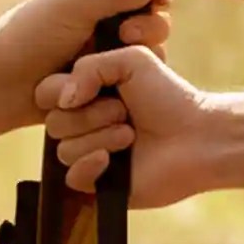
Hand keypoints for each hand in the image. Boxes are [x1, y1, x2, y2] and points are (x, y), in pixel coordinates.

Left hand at [0, 0, 172, 124]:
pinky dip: (136, 76)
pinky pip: (139, 77)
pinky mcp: (109, 80)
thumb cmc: (30, 36)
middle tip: (128, 31)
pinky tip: (122, 78)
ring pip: (152, 47)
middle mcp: (106, 17)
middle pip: (153, 14)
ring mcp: (109, 49)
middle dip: (151, 20)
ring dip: (146, 48)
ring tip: (122, 53)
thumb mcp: (72, 5)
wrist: (3, 84)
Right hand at [35, 46, 213, 208]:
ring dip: (99, 139)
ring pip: (63, 150)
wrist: (196, 135)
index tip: (91, 89)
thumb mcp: (131, 61)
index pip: (47, 93)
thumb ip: (88, 66)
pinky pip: (72, 177)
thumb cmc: (167, 95)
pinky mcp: (99, 183)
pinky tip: (112, 160)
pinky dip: (90, 166)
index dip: (61, 91)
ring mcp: (90, 154)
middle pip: (54, 123)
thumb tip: (64, 99)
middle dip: (89, 116)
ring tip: (130, 136)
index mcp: (87, 94)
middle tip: (123, 113)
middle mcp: (85, 124)